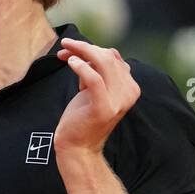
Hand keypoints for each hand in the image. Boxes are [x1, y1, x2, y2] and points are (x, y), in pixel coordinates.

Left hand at [54, 38, 140, 156]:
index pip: (114, 58)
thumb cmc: (82, 116)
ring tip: (63, 52)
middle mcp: (129, 93)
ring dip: (81, 52)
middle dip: (84, 48)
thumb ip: (99, 73)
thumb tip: (89, 51)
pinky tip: (70, 62)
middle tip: (64, 46)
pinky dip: (81, 66)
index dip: (92, 49)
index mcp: (130, 87)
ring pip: (103, 63)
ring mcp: (118, 101)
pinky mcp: (103, 107)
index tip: (71, 49)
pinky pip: (95, 78)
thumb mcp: (94, 91)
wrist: (78, 147)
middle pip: (108, 57)